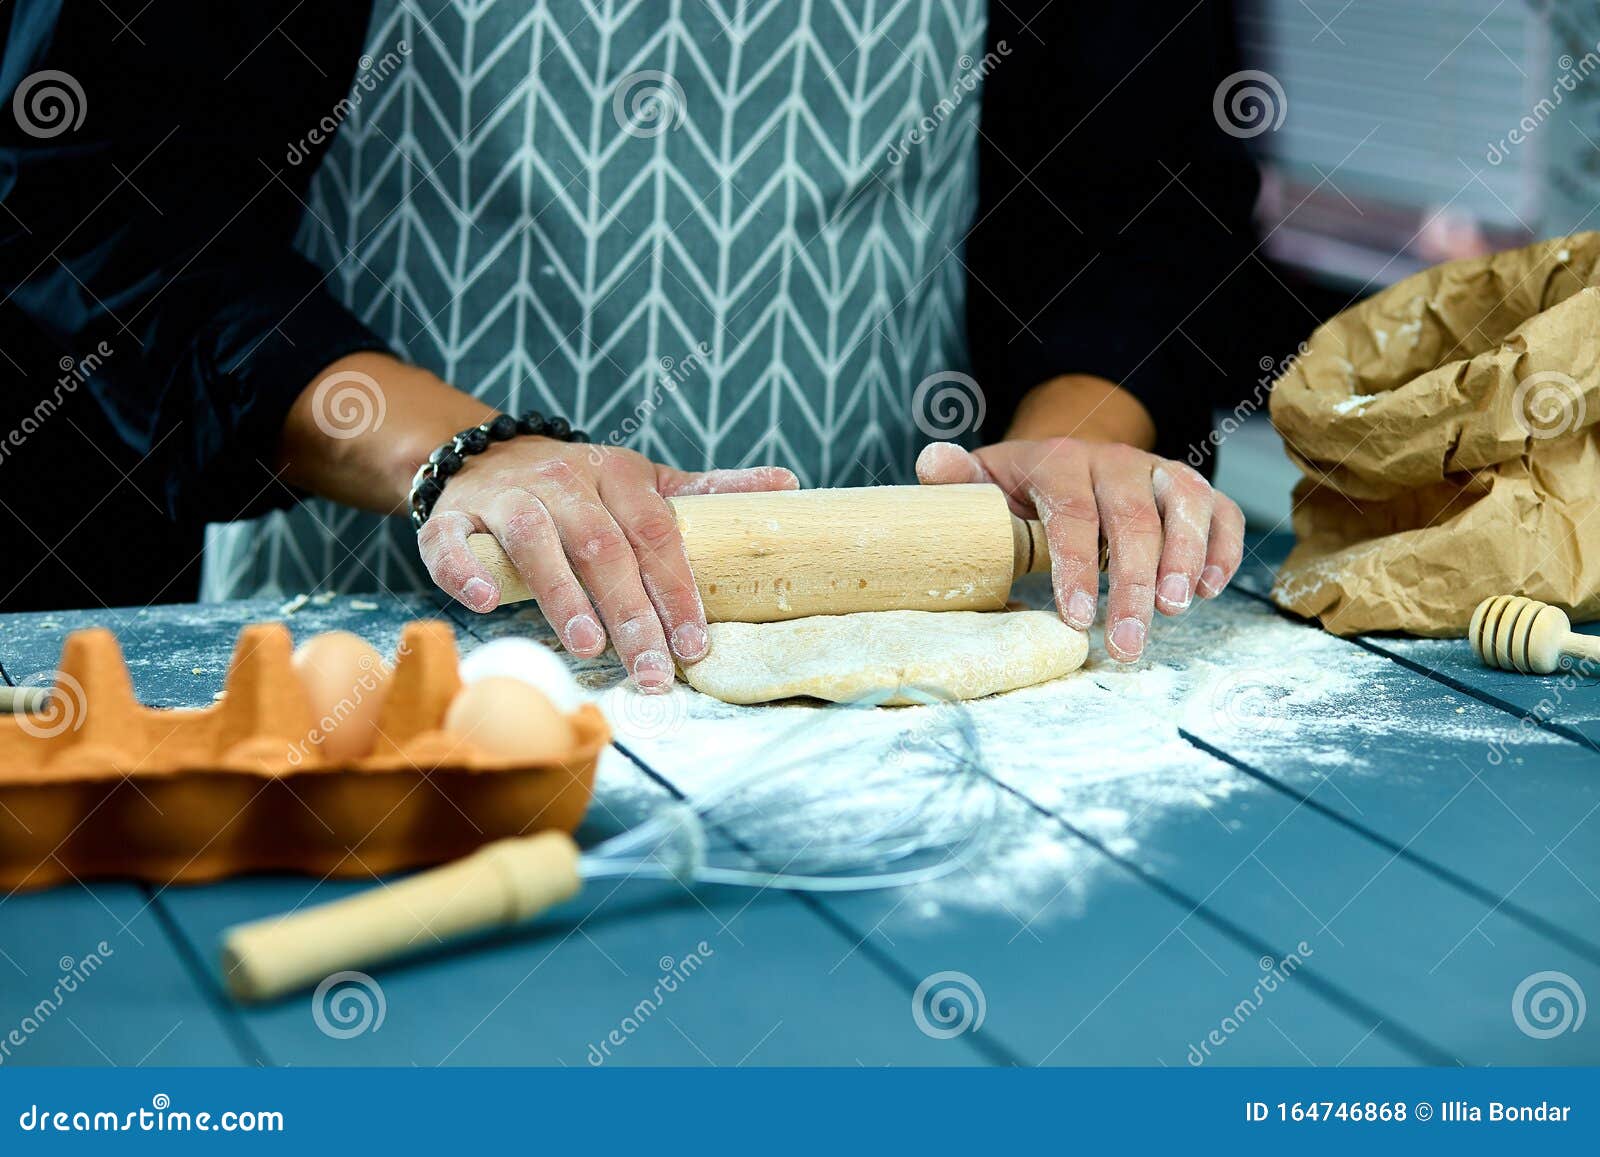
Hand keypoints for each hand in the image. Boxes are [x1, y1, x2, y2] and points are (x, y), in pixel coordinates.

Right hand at [418, 439, 796, 690]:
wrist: (489, 454)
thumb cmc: (583, 487)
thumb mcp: (645, 483)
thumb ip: (709, 492)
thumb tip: (789, 483)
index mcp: (619, 476)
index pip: (655, 535)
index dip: (676, 589)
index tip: (695, 645)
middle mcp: (564, 482)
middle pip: (602, 547)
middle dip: (630, 612)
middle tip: (650, 671)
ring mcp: (507, 497)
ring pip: (536, 541)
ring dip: (562, 594)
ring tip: (589, 646)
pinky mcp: (454, 516)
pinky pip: (454, 540)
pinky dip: (467, 568)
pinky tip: (488, 602)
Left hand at [916, 439, 1243, 661]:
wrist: (1061, 456)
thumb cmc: (1016, 488)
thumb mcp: (981, 482)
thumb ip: (957, 480)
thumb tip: (933, 461)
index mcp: (1059, 462)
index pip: (1072, 513)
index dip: (1077, 566)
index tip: (1077, 618)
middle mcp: (1115, 460)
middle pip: (1134, 518)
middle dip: (1134, 584)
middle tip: (1127, 642)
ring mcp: (1157, 471)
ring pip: (1186, 505)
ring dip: (1186, 559)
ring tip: (1175, 610)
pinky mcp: (1188, 489)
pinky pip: (1220, 511)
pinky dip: (1223, 548)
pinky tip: (1209, 589)